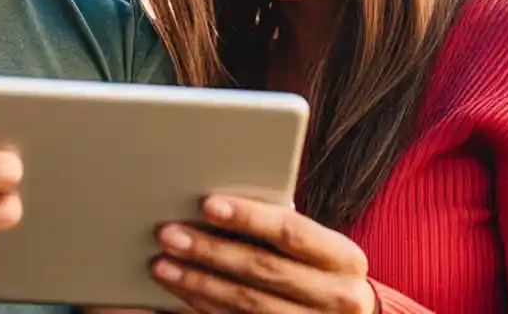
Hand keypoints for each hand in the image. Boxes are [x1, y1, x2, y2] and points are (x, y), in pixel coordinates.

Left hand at [151, 196, 374, 313]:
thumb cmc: (321, 269)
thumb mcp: (318, 248)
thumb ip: (282, 229)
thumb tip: (217, 207)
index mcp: (344, 259)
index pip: (291, 232)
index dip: (248, 217)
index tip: (208, 205)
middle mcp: (336, 296)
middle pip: (263, 269)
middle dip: (211, 251)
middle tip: (169, 234)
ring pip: (246, 304)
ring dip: (198, 283)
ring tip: (163, 265)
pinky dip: (202, 308)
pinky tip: (179, 293)